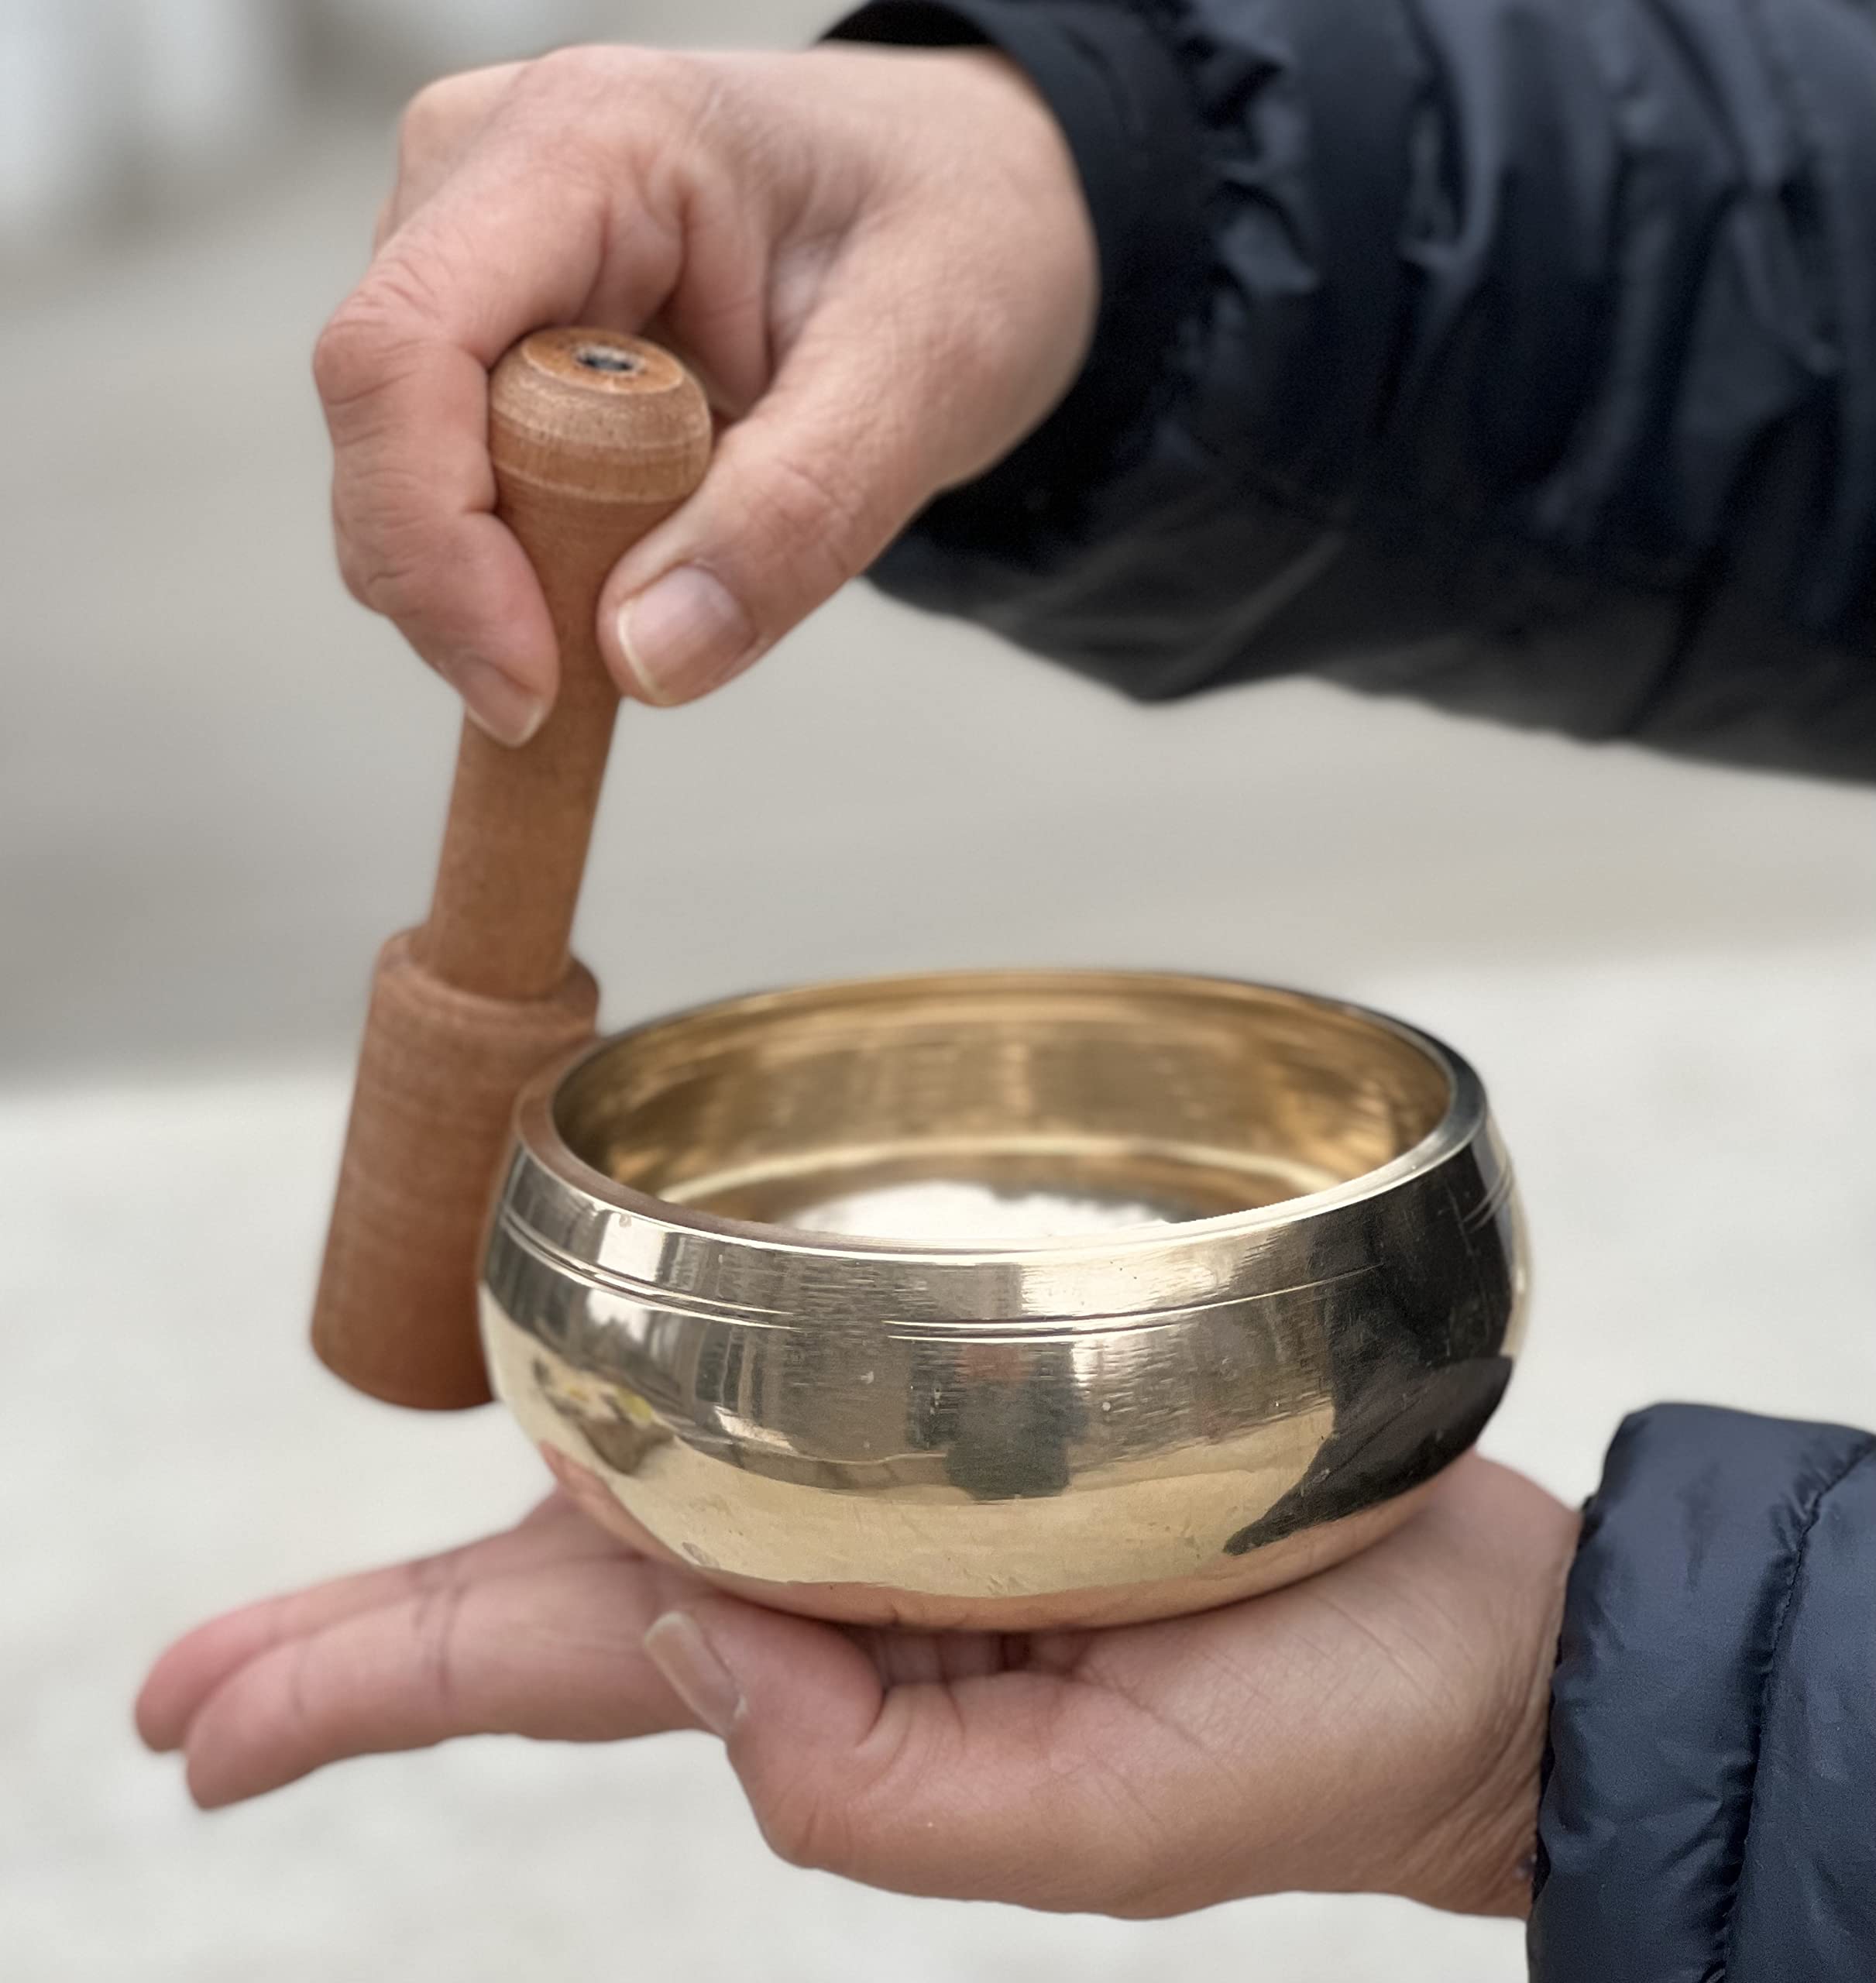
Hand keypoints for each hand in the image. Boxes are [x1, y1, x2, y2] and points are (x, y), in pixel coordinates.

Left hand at [137, 1456, 1575, 1919]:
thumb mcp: (1084, 1832)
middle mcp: (840, 1596)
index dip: (364, 1691)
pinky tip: (630, 1373)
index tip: (191, 1728)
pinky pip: (808, 1386)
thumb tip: (676, 1632)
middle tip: (184, 1683)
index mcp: (841, 1701)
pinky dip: (695, 1376)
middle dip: (366, 1637)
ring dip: (504, 1488)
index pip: (560, 1683)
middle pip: (562, 1586)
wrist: (1478, 1648)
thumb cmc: (1313, 1748)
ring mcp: (909, 1495)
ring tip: (332, 1570)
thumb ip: (858, 1782)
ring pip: (666, 1471)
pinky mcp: (995, 1403)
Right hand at [315, 42, 1097, 741]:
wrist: (961, 199)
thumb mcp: (926, 376)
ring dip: (509, 580)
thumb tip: (642, 660)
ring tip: (666, 578)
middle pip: (384, 428)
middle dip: (473, 589)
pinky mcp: (480, 324)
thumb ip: (795, 515)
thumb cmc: (955, 243)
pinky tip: (627, 563)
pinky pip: (450, 483)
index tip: (531, 691)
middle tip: (610, 673)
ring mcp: (466, 249)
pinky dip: (524, 565)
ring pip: (405, 471)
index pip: (402, 349)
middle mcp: (482, 174)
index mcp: (587, 142)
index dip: (433, 543)